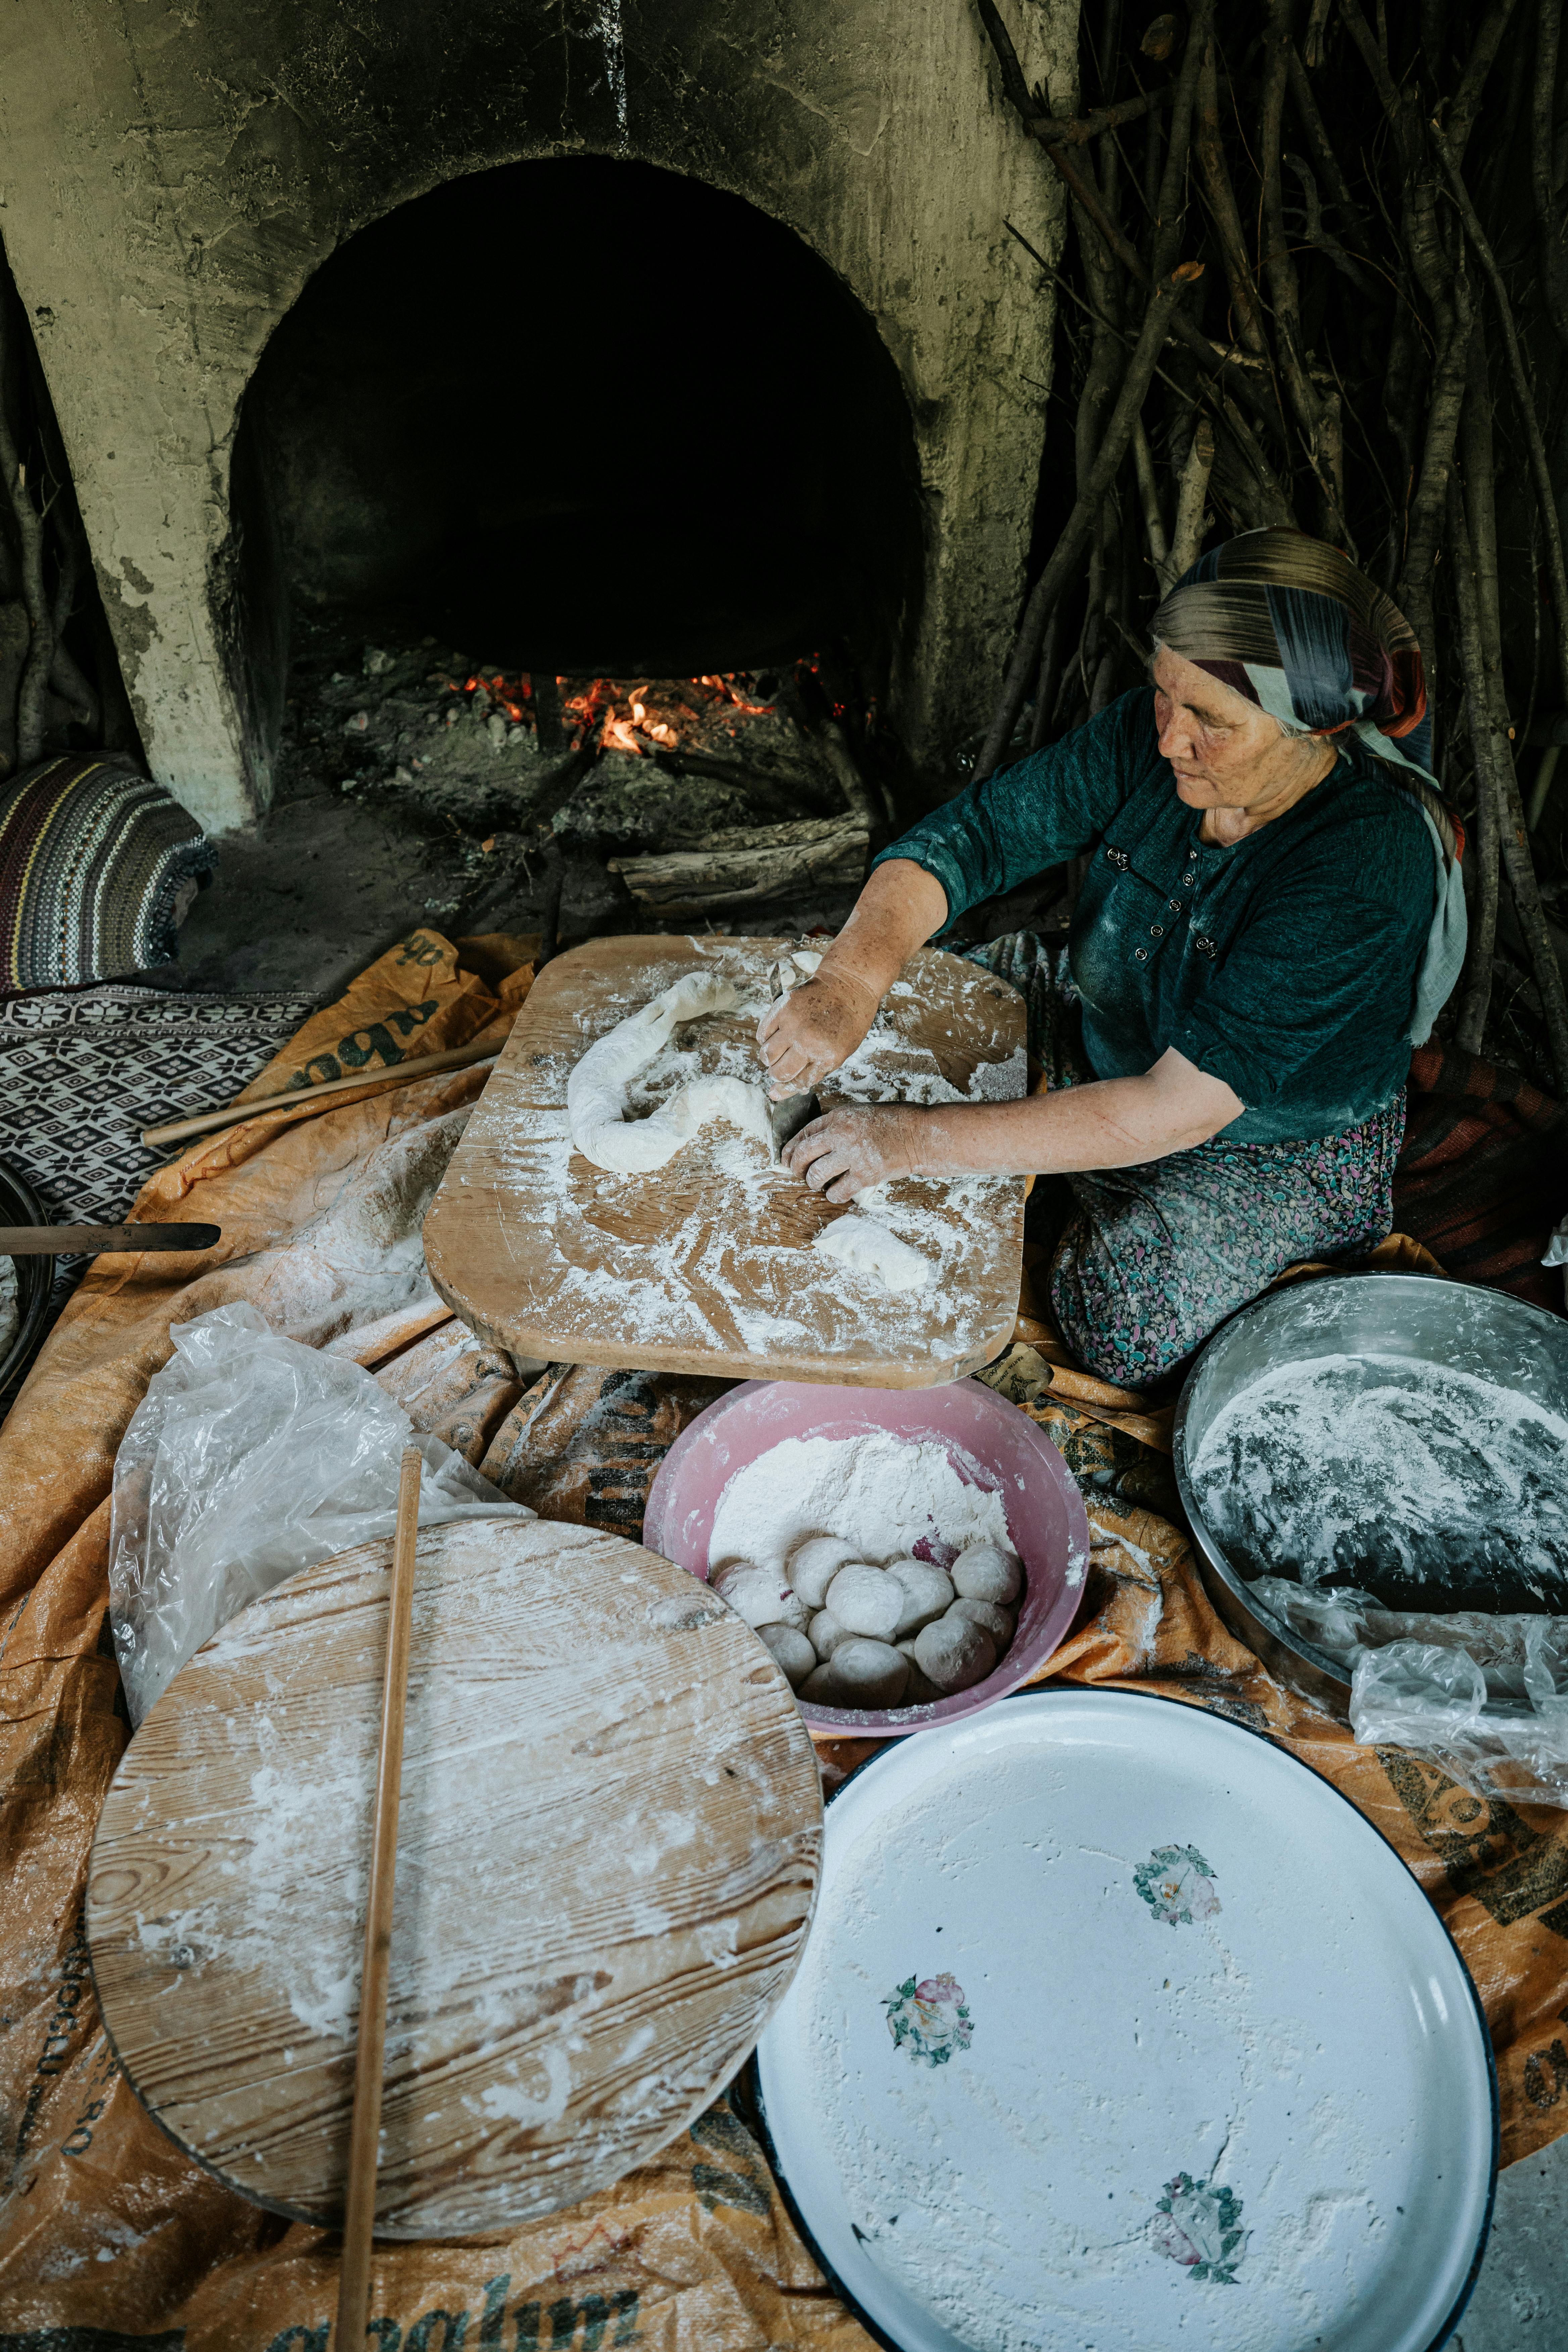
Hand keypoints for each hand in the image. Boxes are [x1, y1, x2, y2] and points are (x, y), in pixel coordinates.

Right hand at [756, 970, 880, 1099]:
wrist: (848, 986)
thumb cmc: (848, 1020)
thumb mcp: (841, 1051)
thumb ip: (816, 1069)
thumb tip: (786, 1087)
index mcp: (827, 1057)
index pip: (798, 1082)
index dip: (785, 1089)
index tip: (775, 1092)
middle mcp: (808, 1043)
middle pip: (780, 1072)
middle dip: (777, 1074)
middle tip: (780, 1068)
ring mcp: (794, 1025)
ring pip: (767, 1055)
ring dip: (769, 1058)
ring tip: (778, 1051)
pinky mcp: (782, 1009)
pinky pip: (762, 1034)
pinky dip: (765, 1039)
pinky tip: (776, 1036)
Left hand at [782, 1104, 925, 1203]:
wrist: (919, 1134)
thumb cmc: (892, 1123)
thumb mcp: (859, 1113)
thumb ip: (836, 1125)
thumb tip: (813, 1144)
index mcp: (839, 1116)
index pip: (804, 1133)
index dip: (790, 1149)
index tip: (785, 1160)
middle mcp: (841, 1133)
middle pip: (803, 1154)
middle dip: (796, 1168)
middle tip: (798, 1174)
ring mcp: (852, 1155)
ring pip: (816, 1175)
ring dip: (814, 1183)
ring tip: (819, 1184)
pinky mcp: (865, 1174)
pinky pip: (838, 1191)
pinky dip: (834, 1195)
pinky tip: (836, 1193)